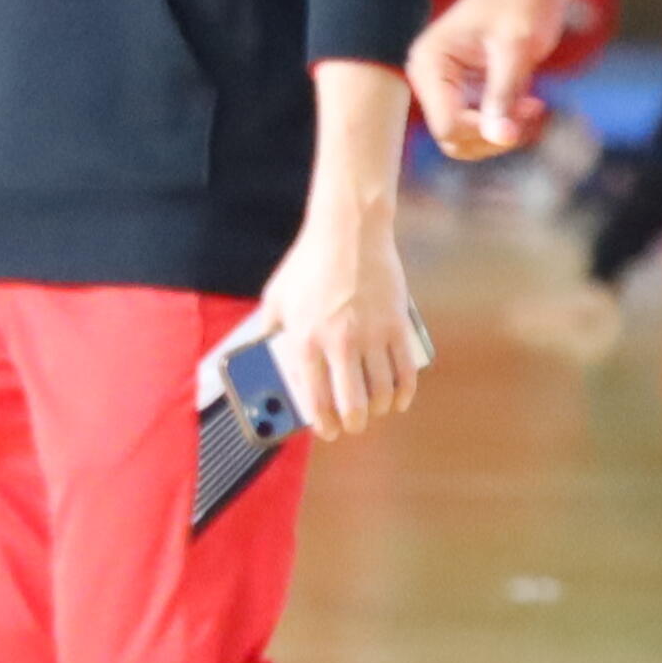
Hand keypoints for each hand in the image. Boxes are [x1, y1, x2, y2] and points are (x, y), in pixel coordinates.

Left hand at [245, 197, 427, 443]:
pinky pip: (405, 371)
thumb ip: (267, 329)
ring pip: (382, 392)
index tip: (329, 431)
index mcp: (306, 340)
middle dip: (353, 424)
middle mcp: (339, 342)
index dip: (324, 424)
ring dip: (379, 409)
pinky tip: (398, 399)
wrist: (349, 231)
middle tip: (352, 425)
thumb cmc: (308, 263)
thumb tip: (256, 353)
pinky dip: (404, 393)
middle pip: (353, 404)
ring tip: (374, 409)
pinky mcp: (397, 325)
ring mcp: (372, 335)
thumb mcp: (276, 296)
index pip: (316, 400)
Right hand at [410, 0, 603, 158]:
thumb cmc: (523, 1)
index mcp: (429, 63)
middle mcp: (431, 78)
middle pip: (454, 139)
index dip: (484, 132)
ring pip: (470, 139)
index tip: (521, 113)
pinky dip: (509, 125)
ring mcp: (449, 86)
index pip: (447, 126)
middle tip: (531, 111)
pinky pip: (483, 127)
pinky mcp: (469, 91)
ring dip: (504, 133)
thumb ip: (504, 93)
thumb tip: (500, 139)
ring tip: (533, 107)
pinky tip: (533, 104)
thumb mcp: (516, 48)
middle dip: (495, 135)